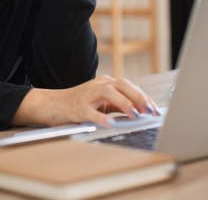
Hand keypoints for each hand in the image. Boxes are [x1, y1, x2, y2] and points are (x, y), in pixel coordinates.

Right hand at [13, 75, 162, 127]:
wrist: (52, 104)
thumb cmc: (79, 104)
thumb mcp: (101, 102)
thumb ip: (118, 105)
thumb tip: (140, 112)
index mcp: (105, 82)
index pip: (129, 87)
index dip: (143, 97)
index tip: (155, 108)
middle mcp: (98, 84)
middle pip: (122, 86)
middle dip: (138, 98)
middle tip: (149, 110)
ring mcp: (87, 95)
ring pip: (109, 93)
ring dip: (124, 103)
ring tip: (135, 114)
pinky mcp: (78, 107)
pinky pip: (91, 112)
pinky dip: (102, 118)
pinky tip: (111, 124)